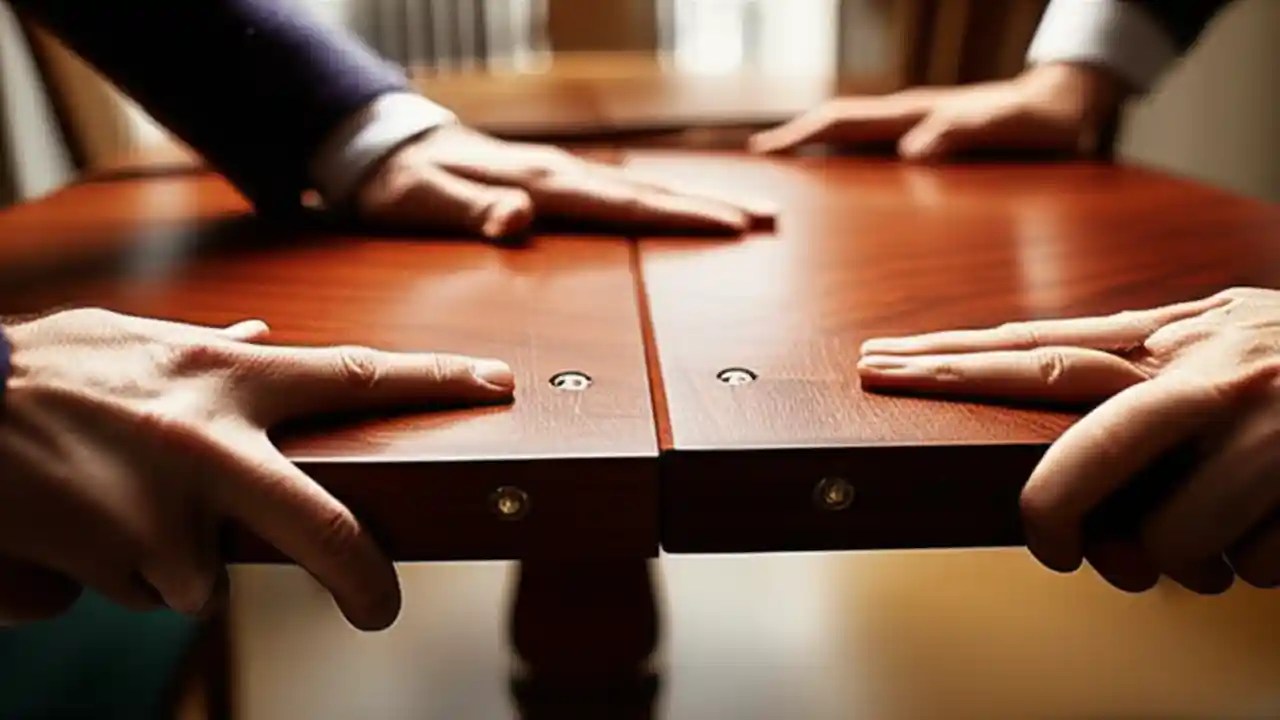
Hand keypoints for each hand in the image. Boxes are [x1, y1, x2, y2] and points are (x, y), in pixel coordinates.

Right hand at [0, 309, 513, 628]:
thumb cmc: (34, 370)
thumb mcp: (135, 341)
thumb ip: (209, 349)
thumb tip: (263, 333)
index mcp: (221, 378)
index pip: (356, 376)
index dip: (435, 381)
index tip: (497, 385)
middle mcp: (204, 447)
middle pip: (321, 528)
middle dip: (360, 575)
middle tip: (377, 607)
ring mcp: (156, 517)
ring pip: (195, 573)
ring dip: (161, 552)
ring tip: (101, 496)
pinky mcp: (105, 572)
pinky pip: (131, 589)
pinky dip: (109, 569)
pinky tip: (68, 520)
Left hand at [357, 125, 770, 237]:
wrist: (382, 149)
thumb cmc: (400, 183)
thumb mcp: (421, 202)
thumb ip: (469, 211)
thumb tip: (519, 218)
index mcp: (539, 182)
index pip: (623, 203)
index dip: (680, 216)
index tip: (733, 227)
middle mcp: (558, 173)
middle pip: (648, 192)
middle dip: (710, 206)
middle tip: (768, 220)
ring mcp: (559, 172)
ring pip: (639, 188)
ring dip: (694, 200)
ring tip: (745, 214)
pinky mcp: (553, 179)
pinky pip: (619, 190)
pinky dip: (658, 197)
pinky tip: (677, 205)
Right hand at [749, 63, 1126, 158]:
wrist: (1067, 106)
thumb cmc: (1042, 123)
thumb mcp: (1011, 129)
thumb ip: (966, 133)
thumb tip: (913, 153)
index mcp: (917, 114)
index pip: (847, 120)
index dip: (803, 133)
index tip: (765, 149)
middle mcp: (910, 116)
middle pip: (840, 123)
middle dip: (796, 138)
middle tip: (758, 158)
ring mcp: (918, 126)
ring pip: (854, 133)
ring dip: (817, 146)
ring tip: (786, 168)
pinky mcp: (929, 138)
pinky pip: (875, 145)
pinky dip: (846, 155)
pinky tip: (842, 176)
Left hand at [858, 287, 1279, 593]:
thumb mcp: (1222, 332)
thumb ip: (1136, 355)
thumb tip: (1030, 365)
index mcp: (1181, 339)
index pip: (1039, 353)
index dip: (951, 363)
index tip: (878, 367)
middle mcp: (1214, 380)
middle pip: (1082, 458)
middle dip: (1052, 515)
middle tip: (1062, 547)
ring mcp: (1270, 440)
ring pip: (1173, 545)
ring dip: (1186, 560)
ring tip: (1224, 528)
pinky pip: (1255, 570)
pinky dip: (1262, 567)